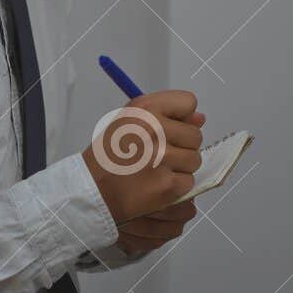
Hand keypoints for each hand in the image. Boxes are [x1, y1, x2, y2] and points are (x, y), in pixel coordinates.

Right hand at [83, 90, 205, 248]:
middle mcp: (154, 130)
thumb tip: (201, 118)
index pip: (188, 102)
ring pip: (195, 160)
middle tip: (157, 155)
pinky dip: (176, 187)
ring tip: (155, 170)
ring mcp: (162, 159)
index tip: (168, 128)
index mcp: (145, 109)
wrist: (91, 190)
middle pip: (195, 135)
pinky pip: (188, 182)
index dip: (181, 117)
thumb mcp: (130, 122)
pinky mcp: (167, 186)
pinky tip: (155, 185)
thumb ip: (166, 114)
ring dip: (180, 167)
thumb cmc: (109, 155)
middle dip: (182, 146)